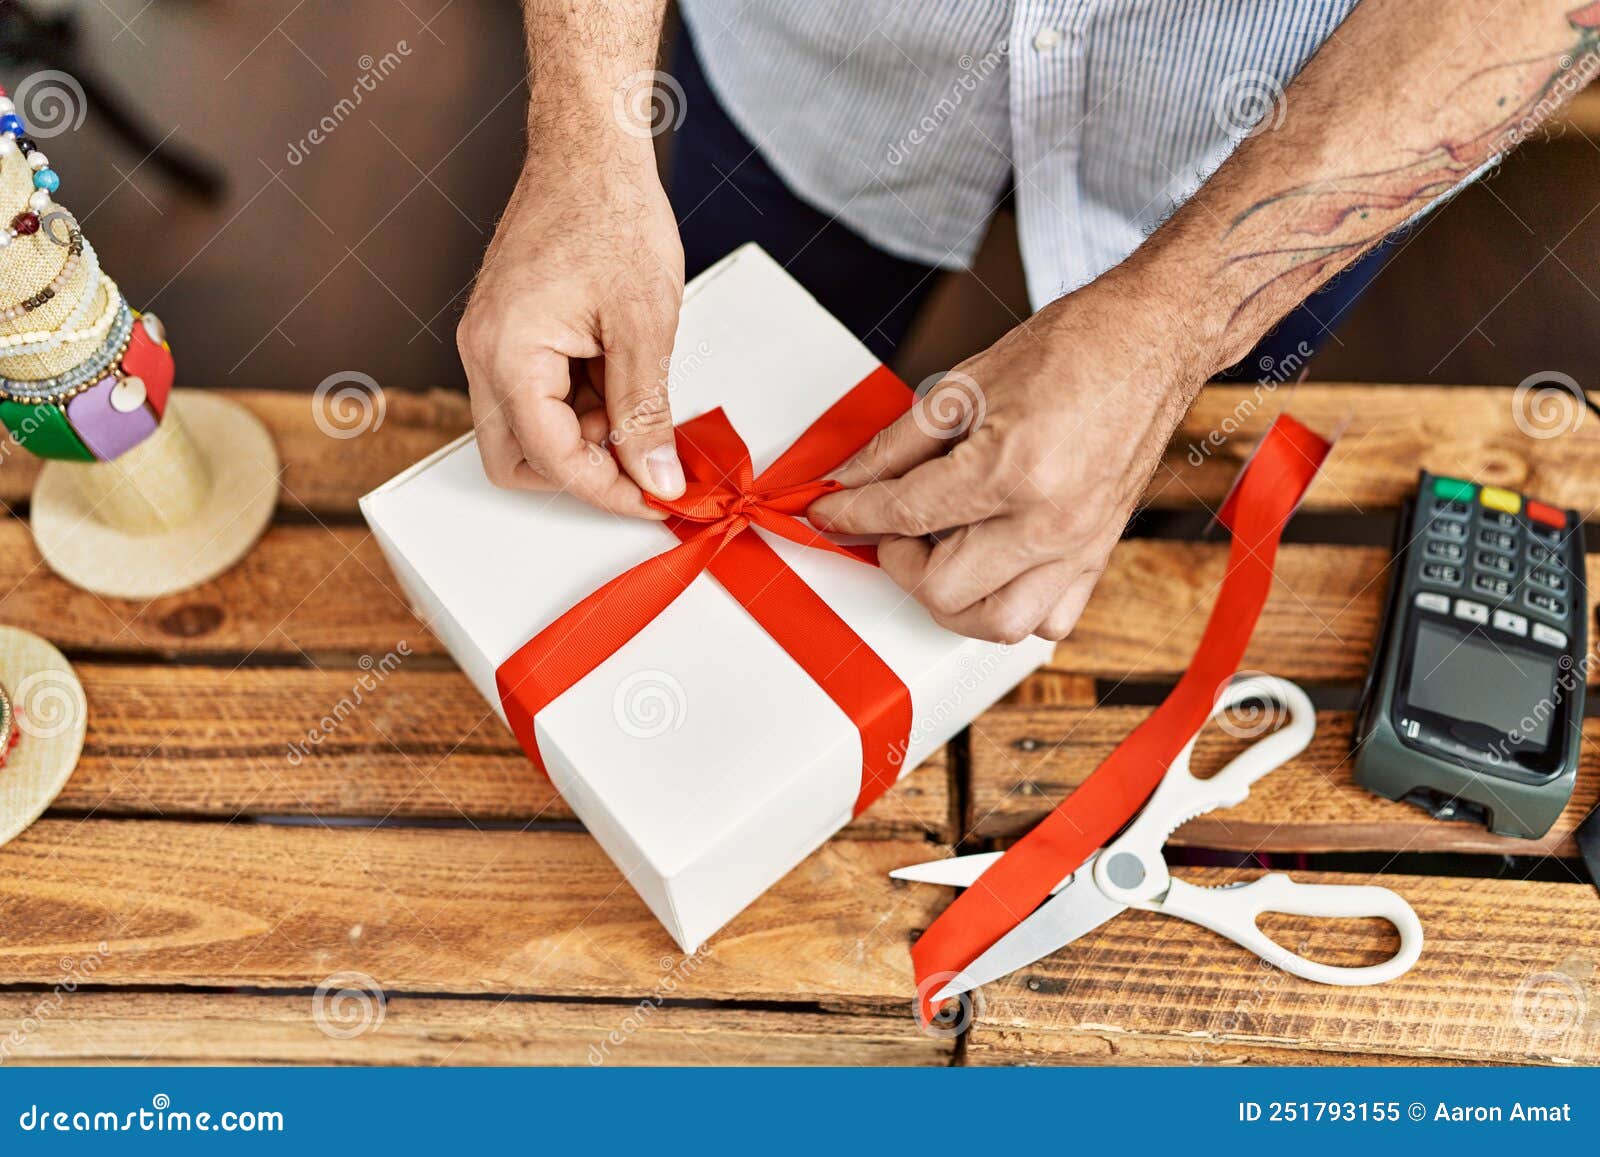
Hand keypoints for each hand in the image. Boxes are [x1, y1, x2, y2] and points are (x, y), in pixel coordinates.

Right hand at [458, 144, 685, 517]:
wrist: (590, 150)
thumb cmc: (611, 214)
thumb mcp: (644, 326)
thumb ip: (646, 412)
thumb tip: (655, 475)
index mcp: (507, 353)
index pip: (549, 459)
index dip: (606, 490)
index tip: (652, 498)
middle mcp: (482, 351)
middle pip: (516, 459)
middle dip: (580, 470)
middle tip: (639, 457)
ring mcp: (490, 340)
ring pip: (527, 429)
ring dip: (583, 433)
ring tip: (635, 396)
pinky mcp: (508, 331)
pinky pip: (535, 392)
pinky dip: (579, 400)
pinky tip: (619, 371)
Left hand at [808, 277, 1202, 642]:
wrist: (1152, 340)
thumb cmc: (1073, 349)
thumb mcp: (967, 384)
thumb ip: (899, 443)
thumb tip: (853, 480)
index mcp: (1013, 468)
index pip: (907, 514)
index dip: (854, 517)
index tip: (831, 515)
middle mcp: (1050, 521)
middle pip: (944, 589)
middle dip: (900, 562)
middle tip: (892, 527)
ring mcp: (1080, 545)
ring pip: (997, 623)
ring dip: (952, 599)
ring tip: (939, 553)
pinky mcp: (1099, 554)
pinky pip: (1049, 621)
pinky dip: (1010, 608)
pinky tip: (992, 568)